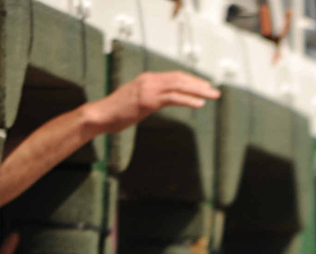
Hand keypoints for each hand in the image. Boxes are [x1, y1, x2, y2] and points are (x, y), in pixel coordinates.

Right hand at [86, 71, 217, 135]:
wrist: (101, 115)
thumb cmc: (117, 111)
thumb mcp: (136, 101)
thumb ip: (150, 98)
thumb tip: (160, 101)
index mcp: (148, 79)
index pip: (174, 76)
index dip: (191, 80)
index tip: (204, 86)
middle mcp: (149, 80)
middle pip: (180, 78)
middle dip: (199, 84)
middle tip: (214, 91)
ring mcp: (148, 89)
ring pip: (179, 85)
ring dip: (198, 91)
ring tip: (212, 96)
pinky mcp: (147, 100)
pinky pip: (172, 98)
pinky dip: (188, 99)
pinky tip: (199, 103)